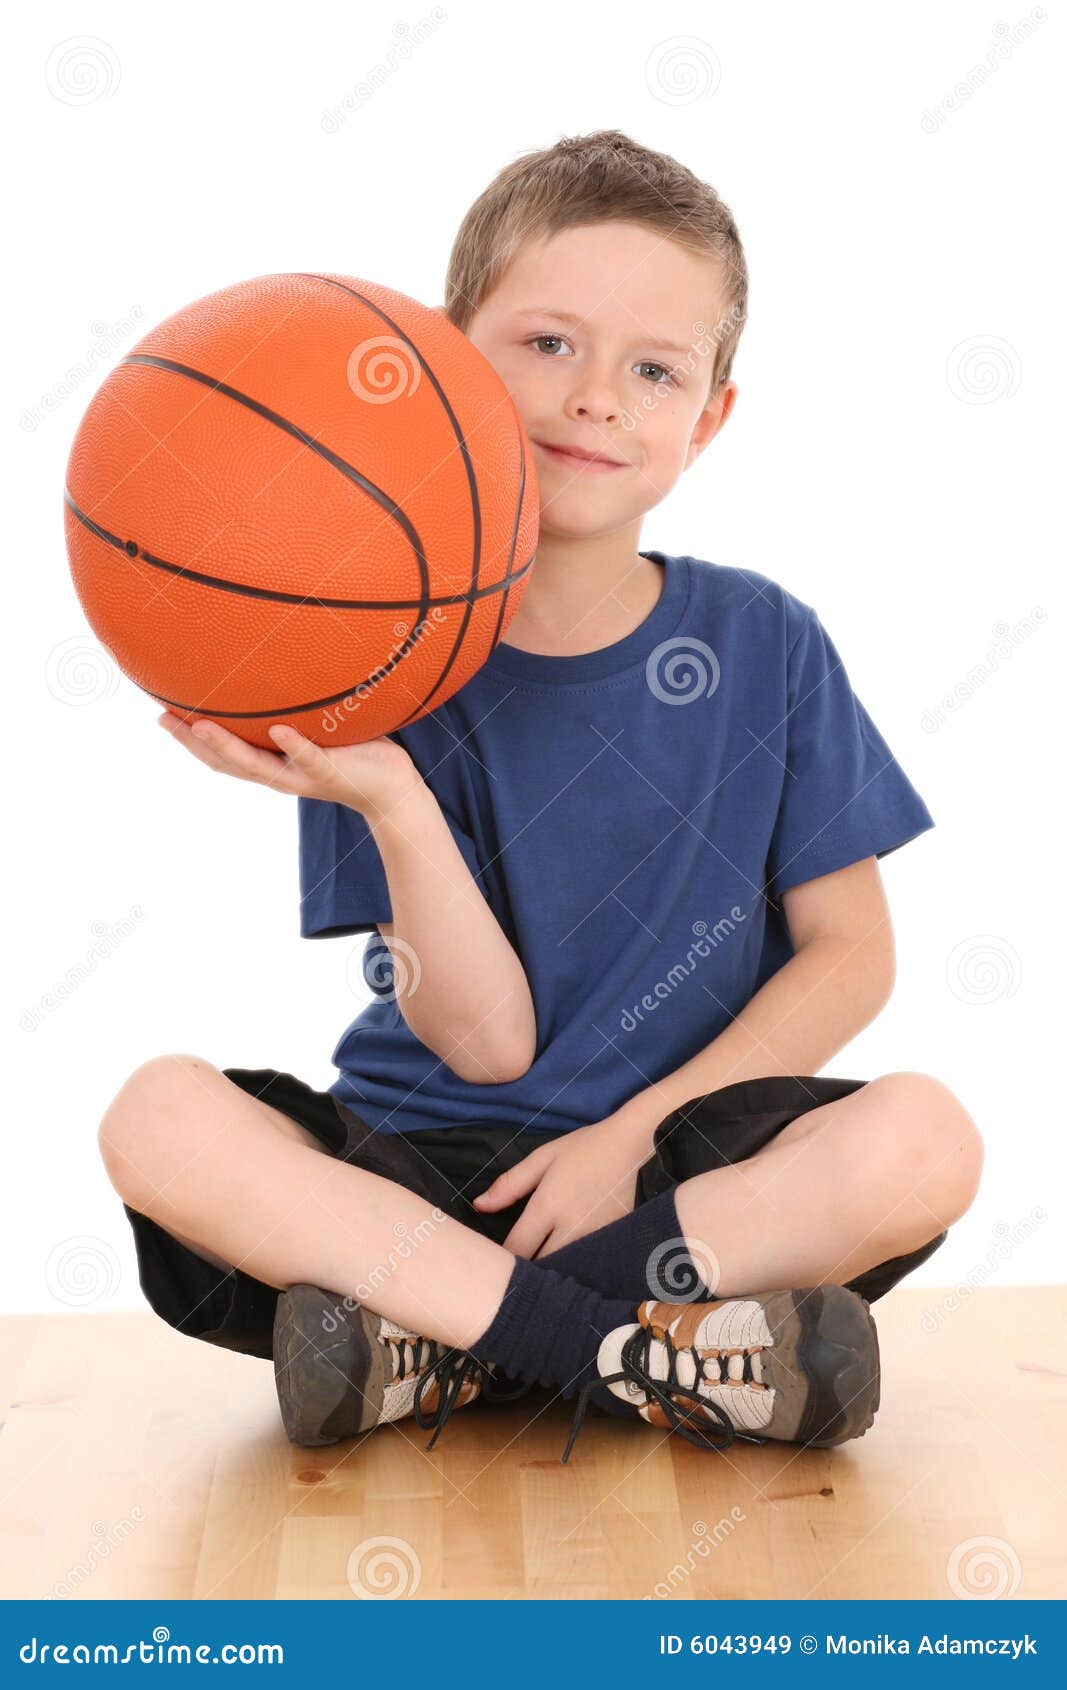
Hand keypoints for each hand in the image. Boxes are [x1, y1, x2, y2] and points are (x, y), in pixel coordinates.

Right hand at [157, 711, 418, 814]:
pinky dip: (294, 746)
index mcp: (272, 763)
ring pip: (258, 765)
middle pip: (226, 762)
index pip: (222, 754)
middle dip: (192, 743)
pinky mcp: (333, 772)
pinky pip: (311, 758)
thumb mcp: (320, 726)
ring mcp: (303, 775)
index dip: (188, 739)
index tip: (159, 715)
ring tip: (199, 727)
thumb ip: (298, 706)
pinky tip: (279, 731)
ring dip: (228, 747)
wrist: (393, 789)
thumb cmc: (355, 750)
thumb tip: (284, 664)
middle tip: (163, 719)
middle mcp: (280, 774)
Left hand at [472, 1110, 651, 1257]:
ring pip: (563, 1269)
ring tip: (537, 1269)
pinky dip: (572, 1268)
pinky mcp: (612, 1242)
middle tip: (513, 1268)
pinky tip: (565, 1263)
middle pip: (539, 1267)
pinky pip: (585, 1264)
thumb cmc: (585, 1149)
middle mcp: (570, 1228)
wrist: (634, 1147)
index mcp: (548, 1206)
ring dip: (549, 1271)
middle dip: (525, 1271)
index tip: (494, 1260)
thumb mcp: (543, 1157)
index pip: (517, 1249)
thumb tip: (480, 1205)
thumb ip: (510, 1184)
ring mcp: (594, 1239)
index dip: (502, 1260)